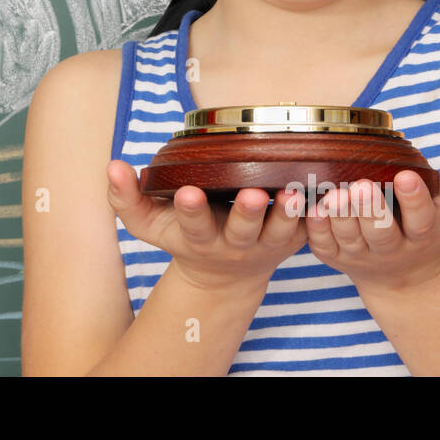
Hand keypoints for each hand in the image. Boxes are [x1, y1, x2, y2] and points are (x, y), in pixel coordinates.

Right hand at [106, 159, 307, 294]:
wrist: (224, 273)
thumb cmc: (183, 236)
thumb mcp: (149, 224)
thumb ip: (126, 198)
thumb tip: (112, 166)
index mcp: (199, 238)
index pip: (192, 226)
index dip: (190, 211)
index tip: (188, 193)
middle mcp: (235, 243)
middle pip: (242, 231)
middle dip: (245, 213)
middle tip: (249, 194)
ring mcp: (267, 244)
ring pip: (281, 231)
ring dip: (288, 213)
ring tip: (293, 192)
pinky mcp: (293, 240)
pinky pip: (311, 229)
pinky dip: (320, 214)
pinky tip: (328, 193)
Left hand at [304, 134, 439, 294]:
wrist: (406, 274)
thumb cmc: (435, 225)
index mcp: (425, 234)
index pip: (422, 220)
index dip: (414, 200)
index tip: (406, 176)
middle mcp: (393, 248)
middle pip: (381, 233)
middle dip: (372, 210)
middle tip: (362, 186)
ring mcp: (362, 255)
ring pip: (350, 239)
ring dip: (341, 217)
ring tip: (336, 194)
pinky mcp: (335, 256)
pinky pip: (323, 245)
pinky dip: (316, 228)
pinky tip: (313, 207)